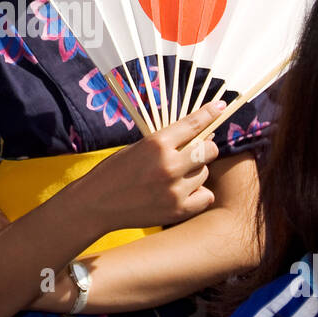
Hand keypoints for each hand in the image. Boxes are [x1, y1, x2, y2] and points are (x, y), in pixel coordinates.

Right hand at [66, 101, 224, 233]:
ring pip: (205, 173)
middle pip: (209, 150)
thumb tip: (199, 135)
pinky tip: (184, 192)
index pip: (194, 123)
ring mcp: (175, 190)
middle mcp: (169, 165)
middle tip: (196, 151)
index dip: (210, 113)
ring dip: (196, 172)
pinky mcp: (178, 210)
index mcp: (157, 144)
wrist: (96, 204)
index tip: (221, 106)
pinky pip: (205, 196)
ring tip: (176, 176)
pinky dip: (198, 193)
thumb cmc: (113, 171)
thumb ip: (166, 142)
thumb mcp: (137, 147)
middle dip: (205, 148)